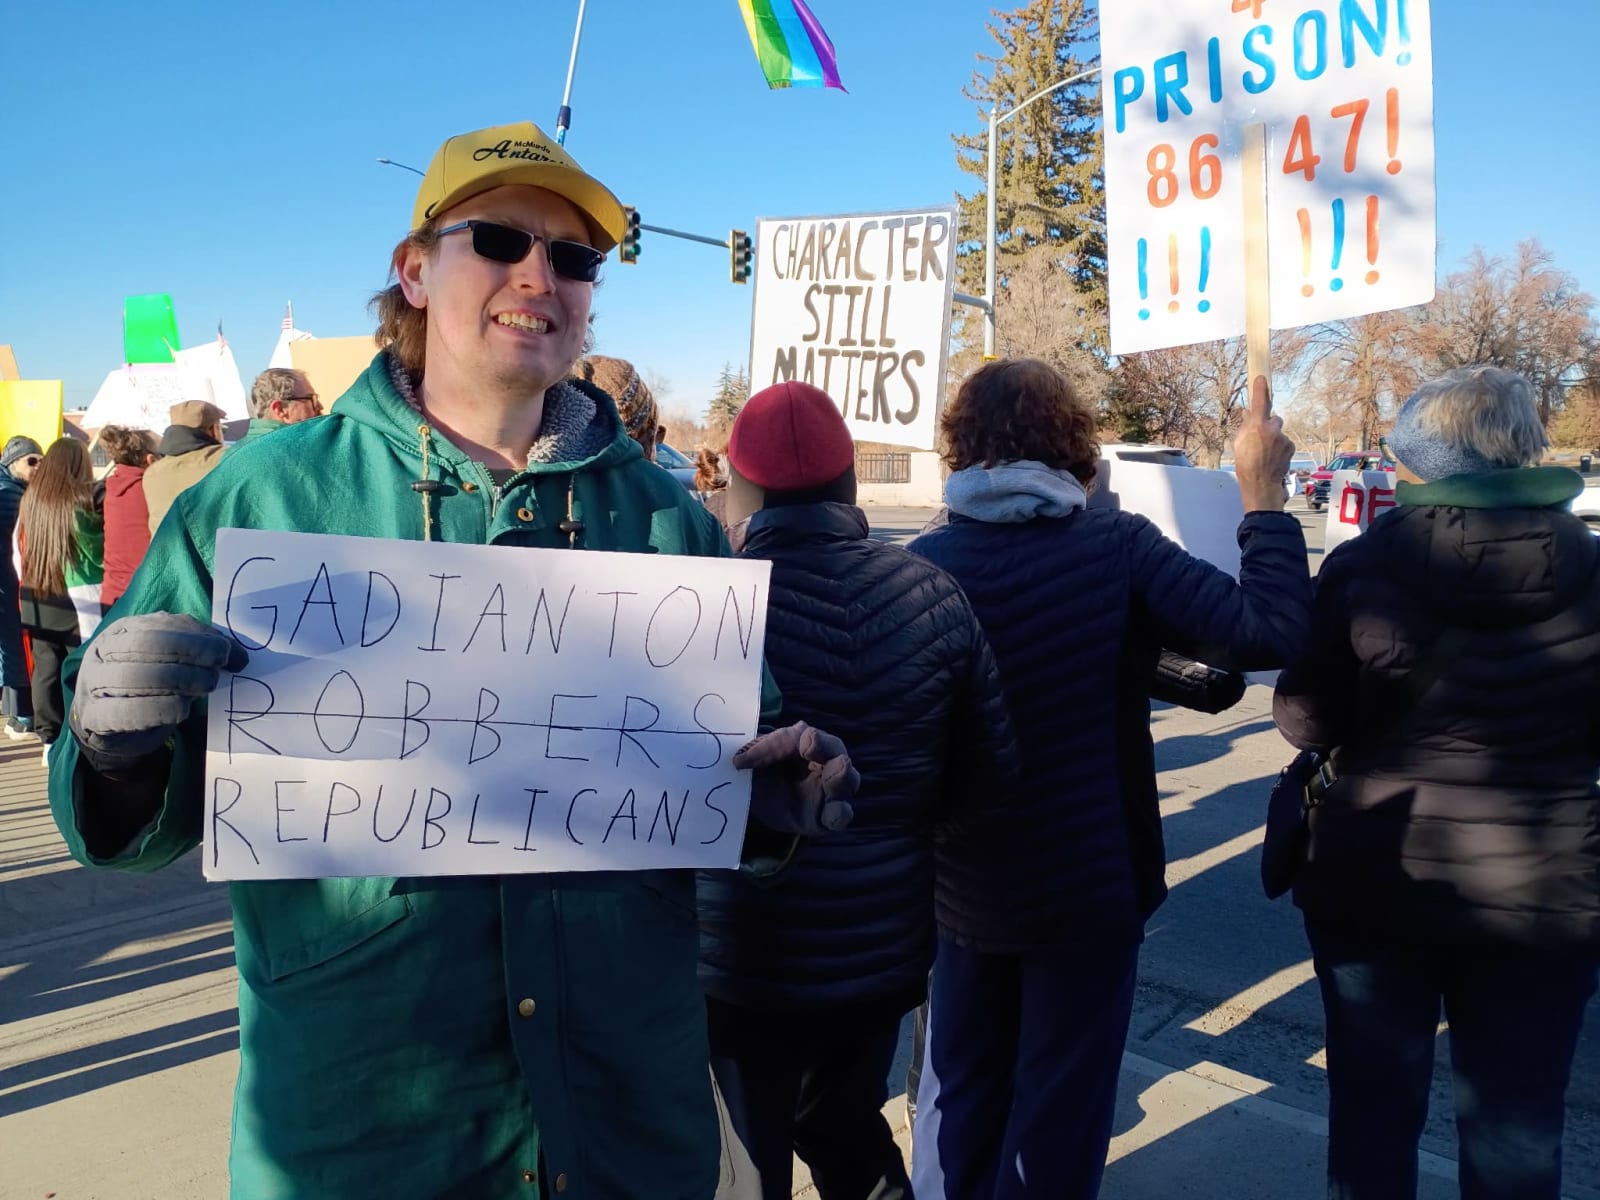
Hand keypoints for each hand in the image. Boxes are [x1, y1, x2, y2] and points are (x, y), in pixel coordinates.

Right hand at [70, 613, 248, 770]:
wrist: (113, 727)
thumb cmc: (150, 685)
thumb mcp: (174, 660)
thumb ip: (201, 651)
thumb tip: (240, 657)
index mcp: (126, 629)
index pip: (162, 625)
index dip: (198, 637)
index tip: (227, 653)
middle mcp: (105, 650)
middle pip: (147, 645)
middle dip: (190, 655)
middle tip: (216, 672)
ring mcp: (94, 683)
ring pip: (135, 676)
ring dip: (179, 682)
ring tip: (204, 688)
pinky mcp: (95, 717)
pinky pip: (127, 711)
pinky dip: (160, 709)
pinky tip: (181, 710)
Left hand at [734, 721, 858, 835]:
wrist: (765, 804)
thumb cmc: (763, 772)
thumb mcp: (752, 761)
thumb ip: (751, 756)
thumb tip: (739, 760)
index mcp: (805, 739)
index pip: (793, 736)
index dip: (770, 746)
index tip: (740, 761)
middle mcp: (825, 758)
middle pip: (833, 747)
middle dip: (822, 745)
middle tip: (808, 745)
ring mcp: (832, 787)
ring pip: (846, 778)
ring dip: (839, 777)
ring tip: (830, 779)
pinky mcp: (830, 814)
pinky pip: (842, 813)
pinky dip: (839, 813)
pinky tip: (831, 816)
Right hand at [1232, 375, 1294, 511]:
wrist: (1260, 483)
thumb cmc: (1245, 464)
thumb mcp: (1238, 442)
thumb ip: (1245, 427)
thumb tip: (1249, 414)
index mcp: (1257, 425)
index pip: (1260, 402)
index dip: (1260, 389)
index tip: (1262, 378)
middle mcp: (1272, 428)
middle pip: (1274, 419)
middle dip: (1269, 425)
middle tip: (1260, 438)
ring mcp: (1283, 438)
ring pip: (1279, 432)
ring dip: (1274, 439)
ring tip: (1265, 454)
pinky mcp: (1290, 446)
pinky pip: (1284, 442)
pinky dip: (1280, 447)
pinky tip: (1272, 458)